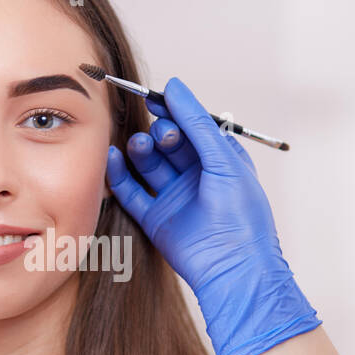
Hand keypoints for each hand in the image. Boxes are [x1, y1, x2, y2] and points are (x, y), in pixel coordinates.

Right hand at [105, 76, 320, 354]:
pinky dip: (119, 174)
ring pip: (148, 164)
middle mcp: (196, 177)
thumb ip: (197, 122)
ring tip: (139, 146)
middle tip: (162, 136)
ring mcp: (174, 197)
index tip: (156, 98)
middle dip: (160, 133)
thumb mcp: (224, 160)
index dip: (174, 112)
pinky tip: (112, 157)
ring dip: (139, 150)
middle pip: (167, 143)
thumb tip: (174, 86)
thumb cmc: (242, 216)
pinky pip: (131, 190)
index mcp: (219, 160)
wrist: (235, 267)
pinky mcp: (155, 218)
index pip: (190, 127)